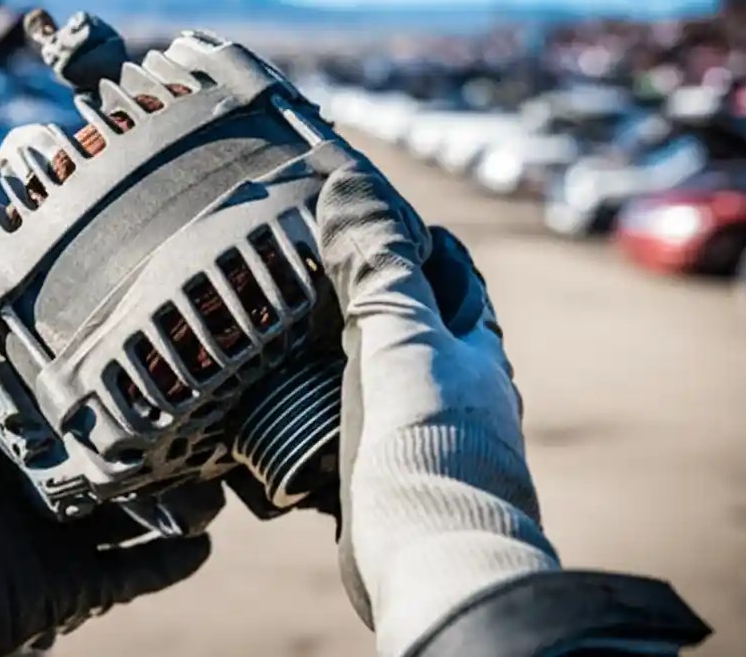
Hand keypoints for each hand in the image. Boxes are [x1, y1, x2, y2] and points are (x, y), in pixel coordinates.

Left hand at [0, 265, 210, 656]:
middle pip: (91, 458)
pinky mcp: (74, 587)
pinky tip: (205, 540)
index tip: (113, 344)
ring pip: (124, 512)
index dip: (74, 382)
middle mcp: (26, 496)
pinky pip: (135, 573)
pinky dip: (170, 559)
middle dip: (129, 436)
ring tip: (205, 463)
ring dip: (163, 493)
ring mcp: (54, 543)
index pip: (43, 409)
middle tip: (179, 400)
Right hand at [313, 163, 558, 654]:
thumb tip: (350, 182)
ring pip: (369, 376)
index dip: (413, 232)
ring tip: (275, 333)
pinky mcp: (383, 476)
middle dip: (360, 293)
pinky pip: (343, 432)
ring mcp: (418, 432)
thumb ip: (378, 266)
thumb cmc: (432, 447)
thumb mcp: (401, 338)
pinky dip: (312, 417)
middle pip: (407, 319)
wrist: (430, 563)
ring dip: (328, 357)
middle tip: (300, 266)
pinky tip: (277, 412)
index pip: (450, 267)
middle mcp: (452, 385)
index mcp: (470, 344)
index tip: (362, 208)